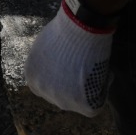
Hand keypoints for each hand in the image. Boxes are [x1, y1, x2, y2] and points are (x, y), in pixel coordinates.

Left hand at [25, 0, 114, 115]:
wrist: (81, 29)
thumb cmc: (66, 31)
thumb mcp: (46, 46)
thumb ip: (47, 62)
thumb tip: (56, 67)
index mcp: (32, 77)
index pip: (46, 86)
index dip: (61, 78)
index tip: (72, 68)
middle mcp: (43, 92)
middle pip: (61, 95)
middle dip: (73, 85)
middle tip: (86, 68)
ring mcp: (61, 100)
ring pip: (80, 101)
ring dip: (89, 88)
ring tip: (95, 66)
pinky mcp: (82, 105)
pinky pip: (96, 104)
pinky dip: (103, 89)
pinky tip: (104, 72)